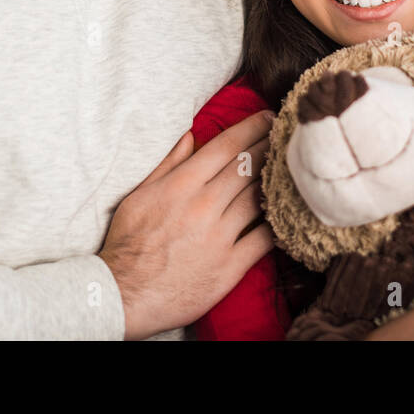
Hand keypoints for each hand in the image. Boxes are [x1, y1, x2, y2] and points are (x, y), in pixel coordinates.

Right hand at [99, 110, 275, 339]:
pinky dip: (277, 223)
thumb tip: (190, 136)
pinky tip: (286, 212)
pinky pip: (264, 239)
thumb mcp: (139, 196)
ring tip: (288, 168)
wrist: (124, 296)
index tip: (267, 118)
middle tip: (285, 135)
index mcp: (181, 185)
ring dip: (276, 179)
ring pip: (259, 198)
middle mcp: (204, 206)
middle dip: (269, 146)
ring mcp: (219, 237)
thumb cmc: (128, 244)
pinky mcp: (230, 267)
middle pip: (248, 167)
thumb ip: (168, 165)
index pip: (226, 147)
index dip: (251, 128)